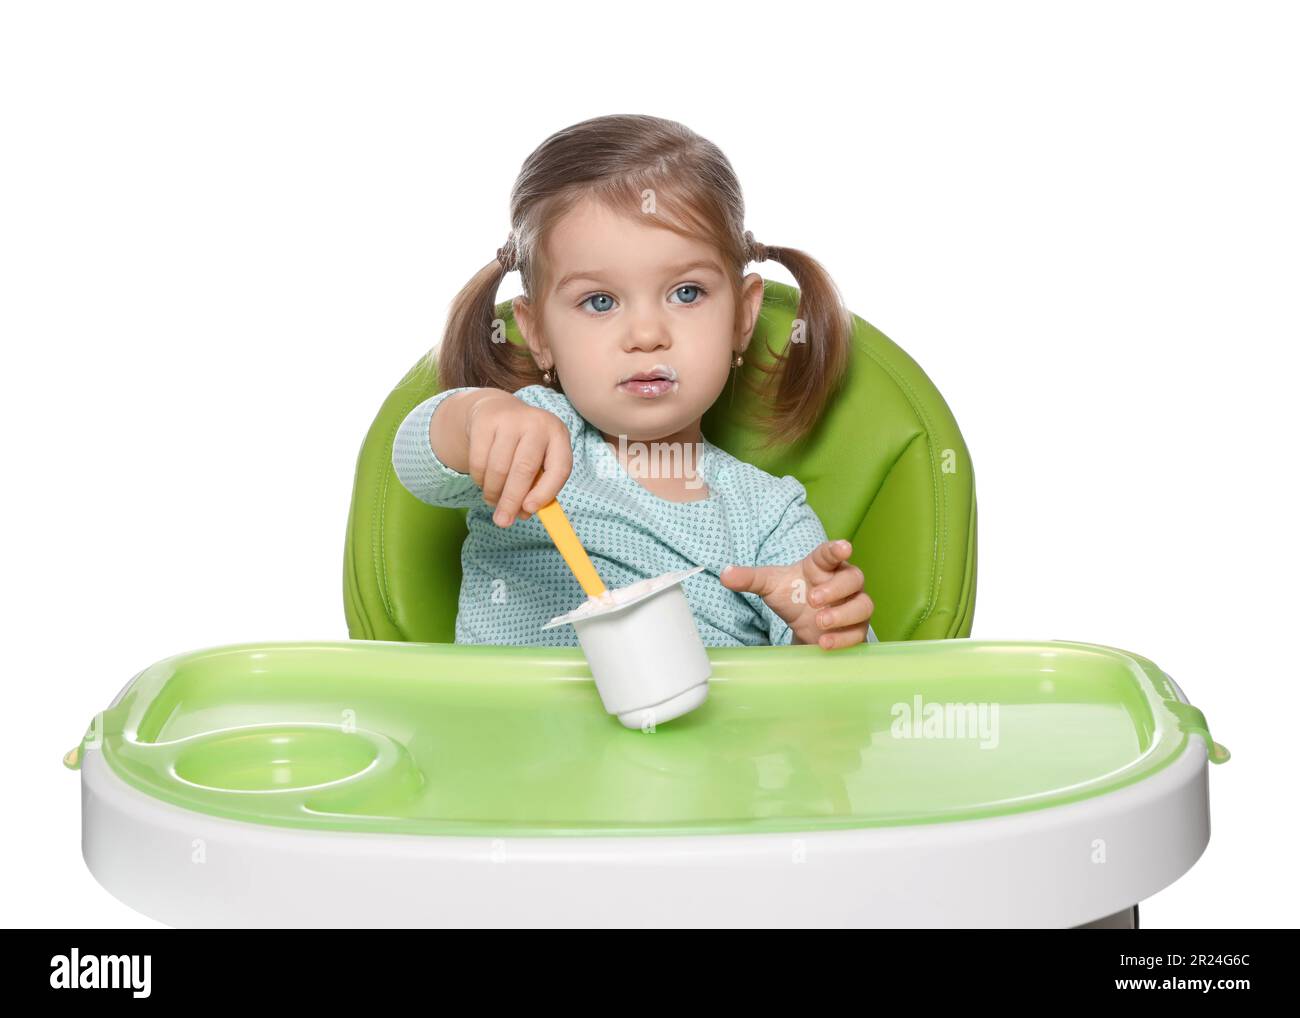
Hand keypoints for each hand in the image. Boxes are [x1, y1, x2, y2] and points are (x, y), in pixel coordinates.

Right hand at [463, 392, 572, 526]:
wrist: (497, 409)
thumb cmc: (524, 445)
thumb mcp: (540, 459)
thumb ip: (537, 486)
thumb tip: (523, 513)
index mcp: (558, 435)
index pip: (559, 468)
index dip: (545, 493)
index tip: (529, 511)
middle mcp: (537, 423)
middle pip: (524, 469)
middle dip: (511, 500)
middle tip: (502, 522)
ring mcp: (510, 419)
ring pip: (498, 468)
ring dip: (493, 493)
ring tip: (493, 502)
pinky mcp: (485, 421)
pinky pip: (479, 461)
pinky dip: (479, 480)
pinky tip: (484, 483)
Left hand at [720, 539, 872, 648]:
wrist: (803, 624)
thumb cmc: (792, 595)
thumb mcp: (769, 586)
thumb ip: (749, 578)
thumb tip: (725, 574)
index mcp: (823, 566)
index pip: (832, 553)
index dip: (838, 549)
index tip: (843, 547)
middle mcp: (844, 582)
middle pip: (854, 577)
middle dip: (836, 589)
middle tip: (813, 600)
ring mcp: (853, 606)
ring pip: (863, 605)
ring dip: (843, 614)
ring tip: (820, 623)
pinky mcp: (856, 629)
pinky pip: (860, 632)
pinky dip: (844, 638)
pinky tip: (825, 643)